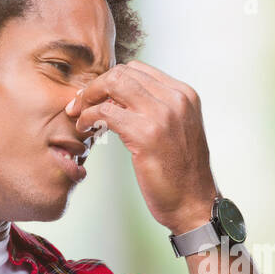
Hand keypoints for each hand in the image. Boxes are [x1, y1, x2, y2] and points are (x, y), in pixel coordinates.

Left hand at [66, 61, 218, 234]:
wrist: (194, 203)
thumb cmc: (182, 173)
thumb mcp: (176, 129)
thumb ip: (156, 109)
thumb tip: (118, 98)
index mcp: (185, 95)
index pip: (138, 70)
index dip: (111, 80)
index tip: (97, 96)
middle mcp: (176, 99)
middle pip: (123, 73)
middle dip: (96, 86)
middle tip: (80, 104)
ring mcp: (162, 115)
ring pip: (113, 85)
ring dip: (89, 98)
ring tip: (80, 115)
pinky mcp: (146, 135)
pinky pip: (105, 112)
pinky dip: (88, 117)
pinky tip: (86, 128)